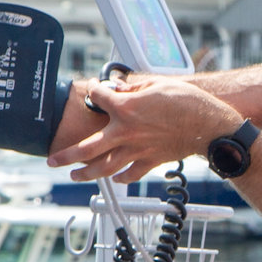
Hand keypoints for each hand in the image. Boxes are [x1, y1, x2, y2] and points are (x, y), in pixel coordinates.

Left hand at [51, 79, 240, 181]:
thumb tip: (120, 88)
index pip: (98, 98)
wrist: (209, 127)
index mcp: (126, 109)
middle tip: (52, 159)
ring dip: (86, 172)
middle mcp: (126, 132)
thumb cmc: (188, 103)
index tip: (95, 90)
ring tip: (74, 174)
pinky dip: (120, 177)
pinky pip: (130, 174)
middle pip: (87, 148)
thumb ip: (134, 87)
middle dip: (67, 155)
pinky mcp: (150, 162)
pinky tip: (114, 177)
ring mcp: (136, 150)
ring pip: (104, 166)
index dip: (95, 91)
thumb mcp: (159, 84)